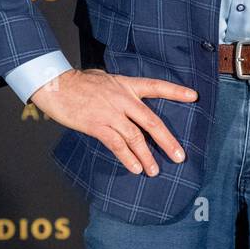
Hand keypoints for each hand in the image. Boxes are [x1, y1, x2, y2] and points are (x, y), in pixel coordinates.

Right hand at [30, 68, 197, 176]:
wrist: (55, 85)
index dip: (176, 91)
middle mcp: (122, 98)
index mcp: (126, 84)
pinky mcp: (96, 125)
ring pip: (135, 137)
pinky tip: (135, 167)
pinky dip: (127, 157)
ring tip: (155, 171)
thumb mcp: (104, 78)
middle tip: (179, 156)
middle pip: (151, 121)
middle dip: (167, 140)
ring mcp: (110, 112)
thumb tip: (126, 96)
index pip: (156, 86)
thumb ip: (118, 88)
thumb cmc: (77, 82)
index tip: (194, 96)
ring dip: (146, 156)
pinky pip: (116, 144)